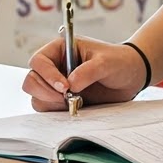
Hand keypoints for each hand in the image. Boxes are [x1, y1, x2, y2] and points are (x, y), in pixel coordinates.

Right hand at [24, 38, 146, 111]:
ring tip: (76, 102)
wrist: (131, 77)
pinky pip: (49, 109)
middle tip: (67, 98)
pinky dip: (57, 112)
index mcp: (59, 50)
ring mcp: (56, 85)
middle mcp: (54, 67)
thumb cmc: (118, 61)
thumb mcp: (106, 62)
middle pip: (32, 81)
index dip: (47, 75)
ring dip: (52, 103)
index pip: (39, 61)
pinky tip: (76, 107)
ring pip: (37, 97)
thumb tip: (70, 85)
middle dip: (46, 92)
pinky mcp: (62, 100)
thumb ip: (88, 71)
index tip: (65, 87)